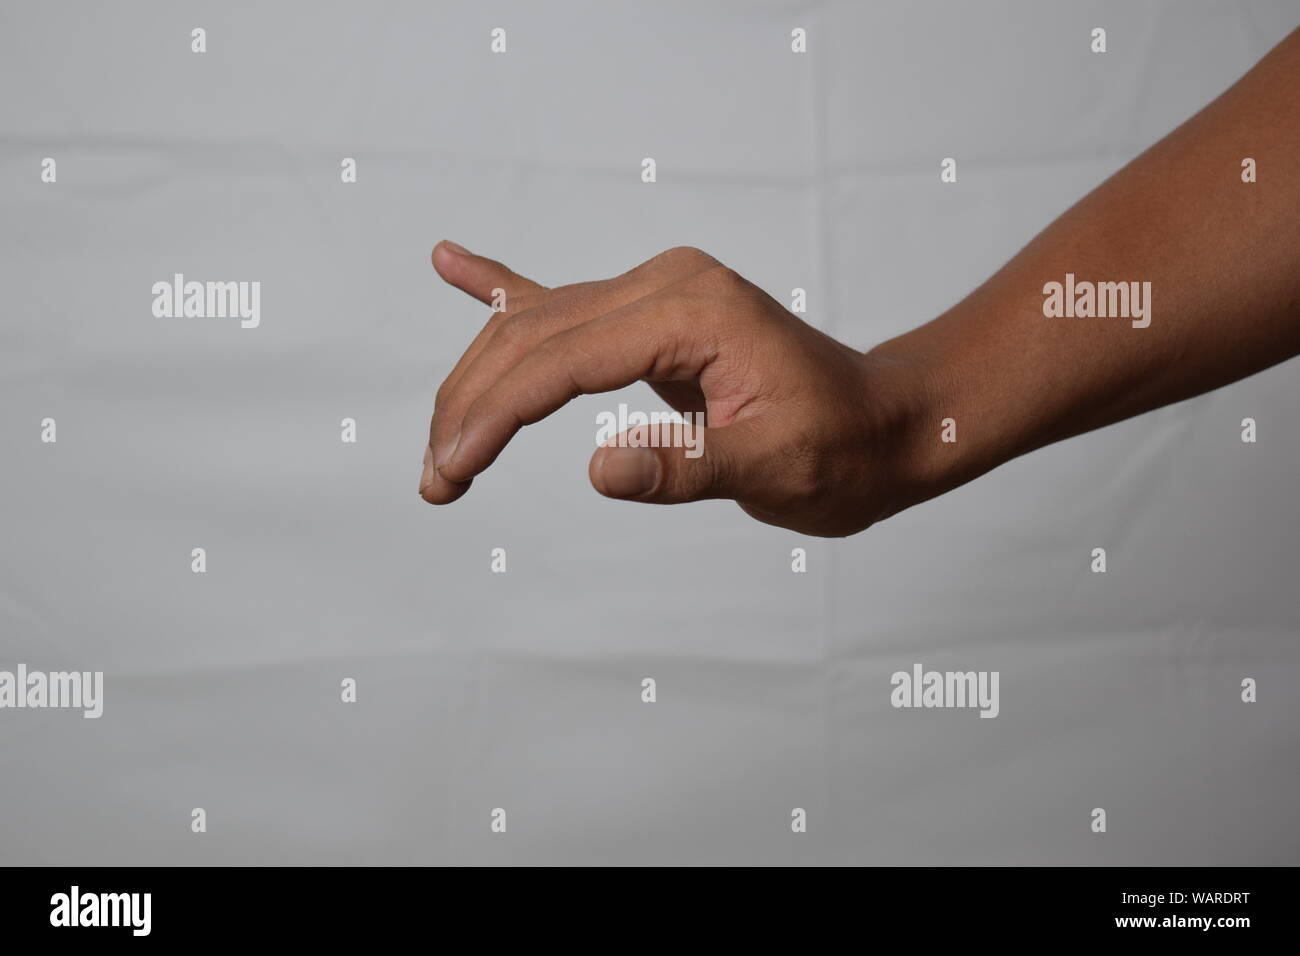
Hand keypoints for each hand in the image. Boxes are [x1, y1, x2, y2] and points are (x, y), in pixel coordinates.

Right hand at [419, 243, 936, 536]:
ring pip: (536, 326)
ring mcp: (657, 293)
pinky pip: (564, 305)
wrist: (883, 425)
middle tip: (437, 479)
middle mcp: (667, 285)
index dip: (498, 413)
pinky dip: (503, 292)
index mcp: (694, 310)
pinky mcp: (652, 316)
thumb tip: (601, 470)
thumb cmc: (842, 446)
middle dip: (474, 404)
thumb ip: (689, 467)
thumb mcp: (777, 466)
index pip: (565, 358)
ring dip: (481, 382)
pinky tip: (453, 264)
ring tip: (443, 448)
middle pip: (534, 334)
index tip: (452, 467)